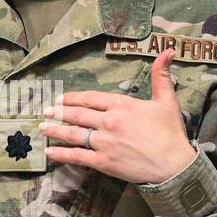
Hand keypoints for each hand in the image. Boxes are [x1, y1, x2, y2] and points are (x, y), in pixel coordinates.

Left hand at [40, 47, 197, 183]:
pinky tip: (50, 152)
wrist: (173, 165)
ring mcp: (104, 142)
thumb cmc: (171, 133)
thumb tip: (167, 51)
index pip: (91, 98)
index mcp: (121, 105)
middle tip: (47, 111)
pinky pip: (77, 156)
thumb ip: (161, 75)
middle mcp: (109, 121)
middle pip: (78, 115)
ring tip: (43, 127)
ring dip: (55, 130)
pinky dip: (61, 154)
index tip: (62, 99)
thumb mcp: (167, 100)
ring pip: (73, 134)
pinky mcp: (103, 161)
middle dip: (59, 112)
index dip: (73, 98)